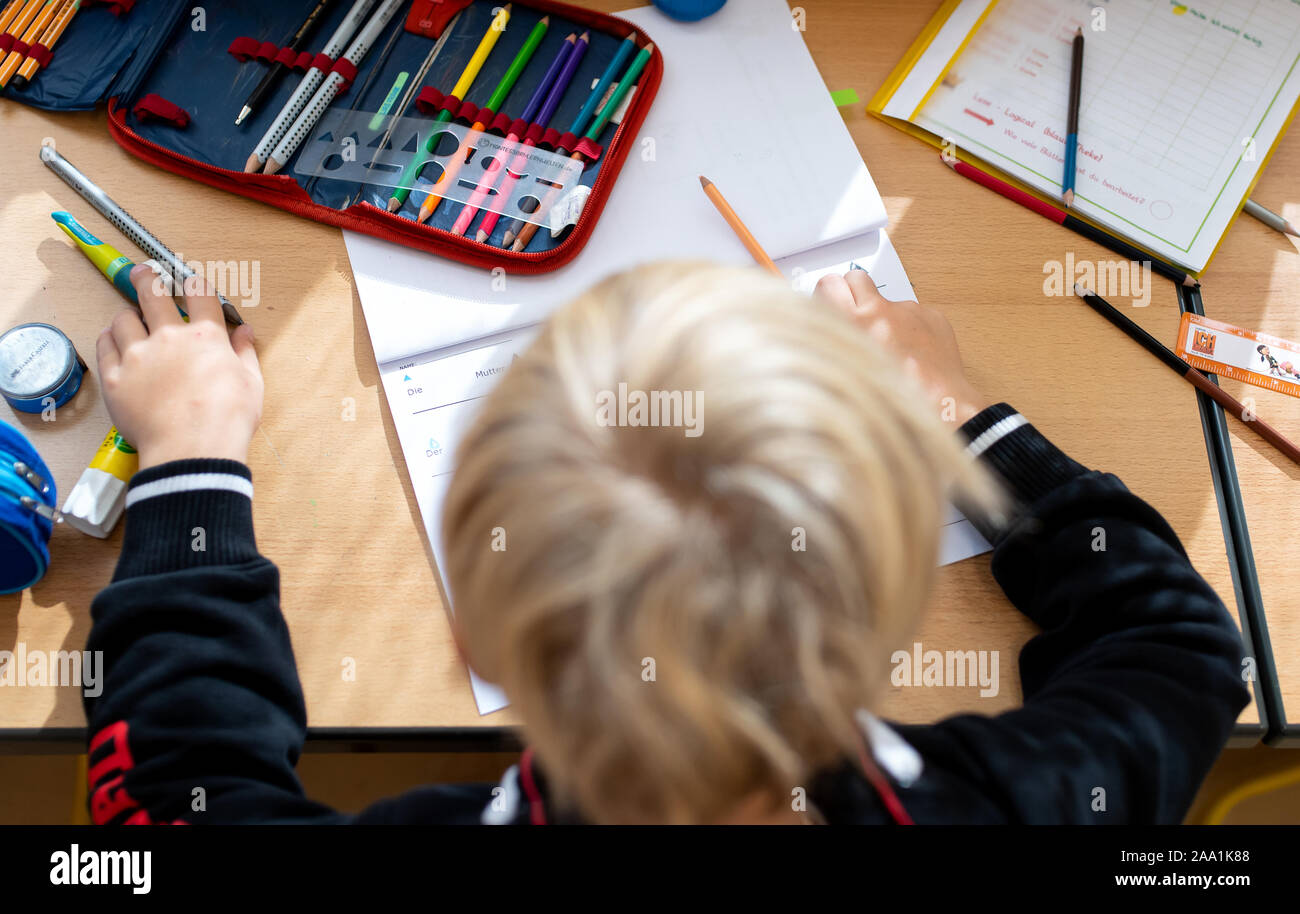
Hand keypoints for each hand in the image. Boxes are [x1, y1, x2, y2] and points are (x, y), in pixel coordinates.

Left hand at [97, 265, 262, 469]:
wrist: (193, 450)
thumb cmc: (228, 420)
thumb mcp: (251, 384)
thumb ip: (245, 352)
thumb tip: (246, 332)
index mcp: (206, 337)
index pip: (198, 294)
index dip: (194, 284)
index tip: (190, 285)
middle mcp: (169, 338)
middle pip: (152, 292)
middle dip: (147, 278)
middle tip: (143, 274)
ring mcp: (138, 356)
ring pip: (123, 318)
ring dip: (128, 315)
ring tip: (131, 321)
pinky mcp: (115, 378)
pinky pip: (104, 346)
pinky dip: (109, 339)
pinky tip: (114, 341)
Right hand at [815, 270, 988, 425]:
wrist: (937, 409)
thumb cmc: (892, 401)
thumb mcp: (845, 373)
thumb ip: (835, 343)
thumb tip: (827, 328)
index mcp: (852, 323)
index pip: (828, 284)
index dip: (829, 295)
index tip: (831, 306)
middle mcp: (880, 311)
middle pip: (856, 278)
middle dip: (853, 293)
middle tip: (856, 315)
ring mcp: (909, 311)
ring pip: (887, 299)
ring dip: (884, 314)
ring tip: (888, 346)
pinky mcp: (932, 315)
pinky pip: (913, 313)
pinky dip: (910, 328)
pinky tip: (912, 354)